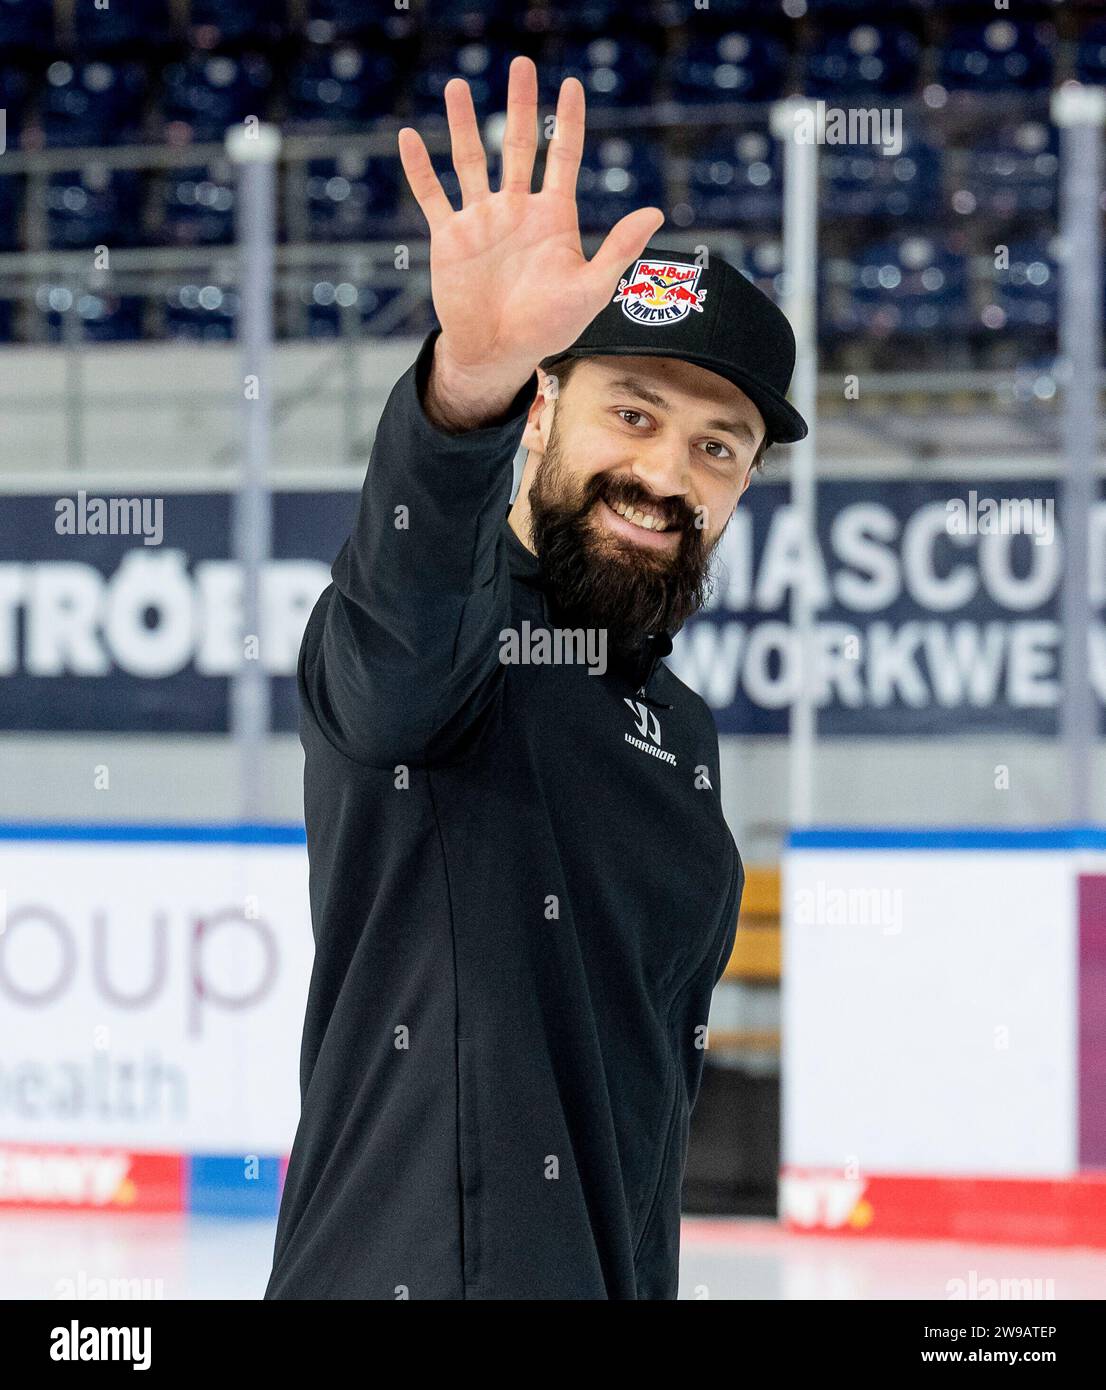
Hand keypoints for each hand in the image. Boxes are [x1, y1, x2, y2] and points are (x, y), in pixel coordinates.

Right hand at [398, 56, 664, 424]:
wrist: (499, 354)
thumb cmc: (549, 327)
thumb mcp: (591, 289)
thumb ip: (619, 249)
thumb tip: (656, 212)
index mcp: (553, 217)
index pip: (563, 157)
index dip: (568, 122)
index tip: (571, 85)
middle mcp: (517, 209)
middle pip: (519, 145)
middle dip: (521, 106)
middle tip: (521, 64)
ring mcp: (482, 220)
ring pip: (471, 160)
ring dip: (464, 125)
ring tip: (458, 87)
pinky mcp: (451, 237)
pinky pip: (432, 196)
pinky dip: (419, 169)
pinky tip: (408, 138)